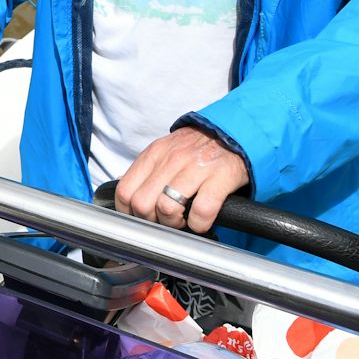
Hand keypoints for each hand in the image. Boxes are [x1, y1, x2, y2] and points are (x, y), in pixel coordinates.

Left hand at [114, 127, 250, 234]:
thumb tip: (126, 196)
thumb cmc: (197, 149)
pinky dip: (200, 224)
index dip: (129, 213)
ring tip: (183, 220)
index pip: (125, 191)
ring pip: (167, 208)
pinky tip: (202, 220)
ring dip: (174, 224)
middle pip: (142, 204)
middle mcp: (171, 159)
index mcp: (154, 154)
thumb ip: (146, 171)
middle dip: (151, 221)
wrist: (234, 134)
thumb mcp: (165, 151)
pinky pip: (201, 211)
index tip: (141, 219)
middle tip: (164, 221)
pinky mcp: (220, 178)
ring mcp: (196, 168)